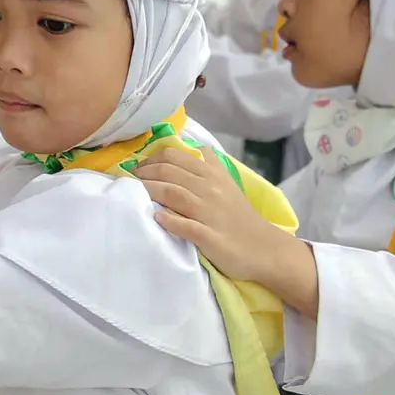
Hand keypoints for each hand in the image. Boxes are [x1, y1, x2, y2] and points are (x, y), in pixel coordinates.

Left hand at [135, 146, 321, 316]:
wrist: (264, 247)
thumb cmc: (240, 217)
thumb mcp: (229, 184)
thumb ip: (212, 165)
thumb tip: (197, 146)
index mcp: (212, 175)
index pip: (174, 157)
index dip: (150, 160)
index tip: (138, 168)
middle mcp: (210, 189)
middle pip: (169, 173)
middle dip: (144, 174)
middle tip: (130, 180)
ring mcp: (209, 213)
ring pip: (174, 193)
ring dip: (150, 191)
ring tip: (135, 193)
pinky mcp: (210, 236)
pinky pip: (186, 226)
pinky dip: (169, 220)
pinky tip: (156, 218)